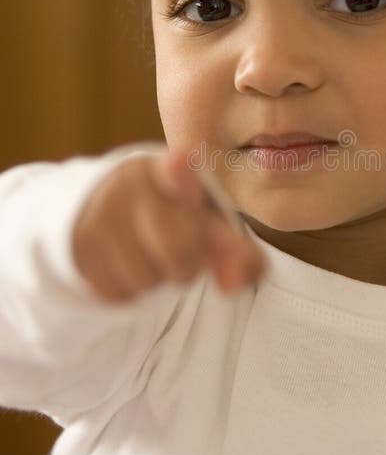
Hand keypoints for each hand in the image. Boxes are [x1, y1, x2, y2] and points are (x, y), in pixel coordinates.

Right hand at [72, 148, 264, 302]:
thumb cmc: (177, 217)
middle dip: (187, 264)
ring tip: (148, 251)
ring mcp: (102, 209)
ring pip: (145, 279)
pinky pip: (116, 292)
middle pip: (178, 249)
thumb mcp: (211, 228)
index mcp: (176, 169)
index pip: (178, 171)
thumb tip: (230, 286)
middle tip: (181, 250)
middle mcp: (135, 182)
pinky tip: (125, 262)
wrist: (111, 207)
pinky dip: (128, 290)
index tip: (180, 163)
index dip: (179, 172)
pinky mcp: (78, 240)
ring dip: (154, 279)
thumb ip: (239, 256)